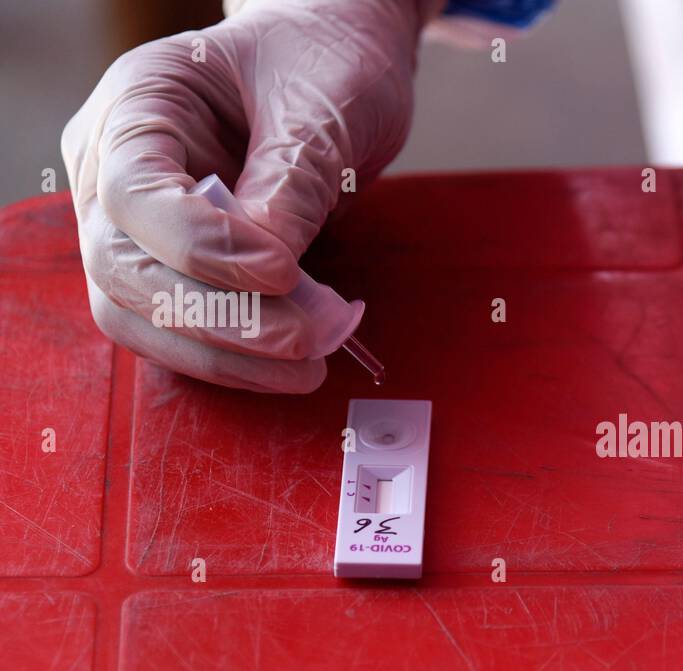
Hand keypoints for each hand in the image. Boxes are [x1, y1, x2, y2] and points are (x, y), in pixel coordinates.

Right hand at [61, 0, 420, 390]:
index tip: (281, 271)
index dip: (201, 247)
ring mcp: (136, 224)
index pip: (131, 195)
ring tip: (310, 364)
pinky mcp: (174, 268)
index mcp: (138, 104)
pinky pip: (178, 330)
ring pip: (139, 316)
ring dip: (224, 355)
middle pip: (123, 269)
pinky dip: (233, 358)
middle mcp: (115, 167)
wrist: (335, 63)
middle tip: (308, 339)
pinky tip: (291, 364)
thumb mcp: (322, 107)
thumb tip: (272, 276)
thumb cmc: (323, 63)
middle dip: (218, 319)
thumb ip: (290, 183)